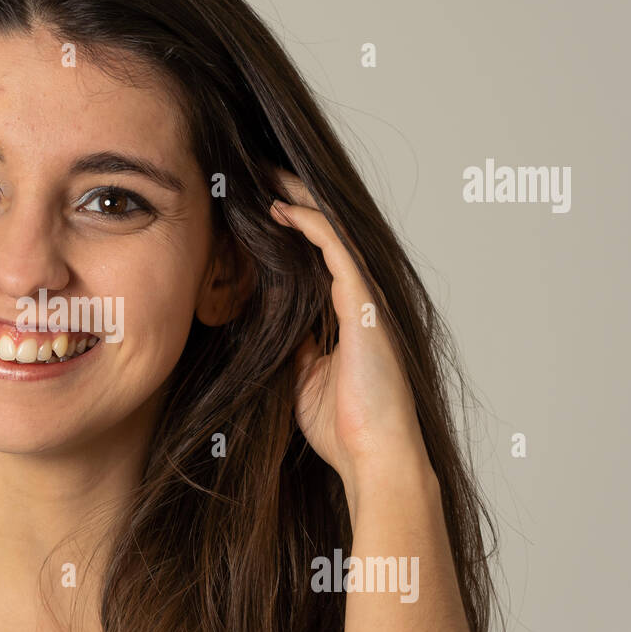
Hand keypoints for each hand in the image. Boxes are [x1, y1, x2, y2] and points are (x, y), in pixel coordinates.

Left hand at [269, 171, 429, 492]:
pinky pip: (336, 250)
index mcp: (346, 313)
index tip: (257, 206)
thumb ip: (293, 345)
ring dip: (299, 199)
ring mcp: (365, 298)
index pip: (316, 255)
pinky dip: (309, 226)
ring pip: (332, 230)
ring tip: (266, 176)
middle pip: (326, 232)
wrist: (373, 457)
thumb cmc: (343, 427)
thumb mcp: (303, 376)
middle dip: (294, 199)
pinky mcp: (365, 304)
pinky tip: (282, 210)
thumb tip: (272, 326)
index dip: (290, 227)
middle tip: (259, 174)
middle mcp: (359, 298)